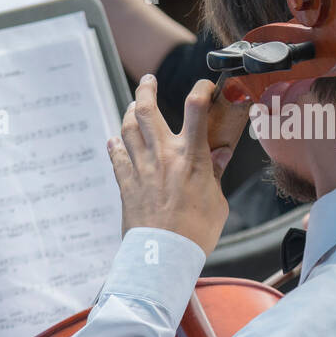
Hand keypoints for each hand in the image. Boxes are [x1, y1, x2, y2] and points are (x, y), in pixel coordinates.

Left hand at [107, 76, 241, 254]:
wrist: (163, 256)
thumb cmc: (196, 233)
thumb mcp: (217, 201)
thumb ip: (215, 175)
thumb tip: (220, 156)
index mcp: (191, 158)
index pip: (196, 109)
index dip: (201, 89)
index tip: (206, 86)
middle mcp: (163, 156)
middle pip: (147, 109)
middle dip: (146, 89)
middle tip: (148, 80)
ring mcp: (141, 168)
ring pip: (128, 127)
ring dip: (129, 111)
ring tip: (133, 105)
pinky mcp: (126, 183)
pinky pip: (116, 156)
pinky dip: (115, 144)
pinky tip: (115, 140)